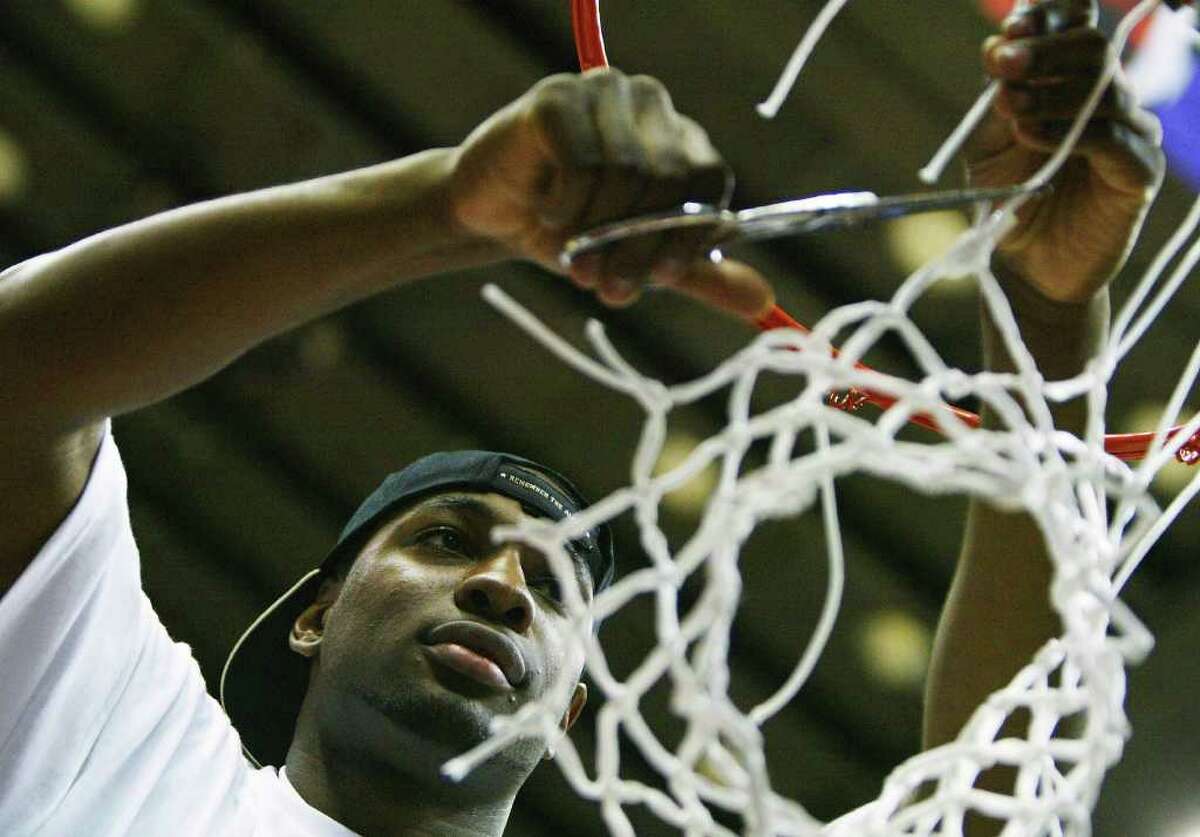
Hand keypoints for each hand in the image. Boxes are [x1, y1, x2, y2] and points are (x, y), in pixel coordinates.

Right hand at [447, 69, 773, 317]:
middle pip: (669, 178)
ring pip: (625, 172)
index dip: (690, 235)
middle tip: (605, 285)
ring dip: (596, 231)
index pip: (710, 180)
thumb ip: (696, 275)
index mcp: (681, 140)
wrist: (494, 216)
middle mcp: (651, 106)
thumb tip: (763, 301)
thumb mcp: (638, 261)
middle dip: (637, 246)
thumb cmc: (572, 234)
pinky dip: (566, 205)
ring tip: (572, 255)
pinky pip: (581, 160)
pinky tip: (548, 215)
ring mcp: (605, 94)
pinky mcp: (559, 98)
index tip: (663, 277)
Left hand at [967, 0, 1164, 301]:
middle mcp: (1107, 99)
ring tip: (1011, 108)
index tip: (1012, 29)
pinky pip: (1113, 139)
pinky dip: (1068, 132)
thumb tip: (1001, 44)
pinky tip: (1030, 134)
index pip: (1076, 25)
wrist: (1024, 264)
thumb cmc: (1008, 197)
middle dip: (1046, 50)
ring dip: (1051, 93)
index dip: (1049, 17)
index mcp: (1071, 81)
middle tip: (1005, 63)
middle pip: (1094, 48)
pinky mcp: (1138, 172)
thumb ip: (996, 96)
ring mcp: (1130, 133)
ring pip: (1105, 91)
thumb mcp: (987, 142)